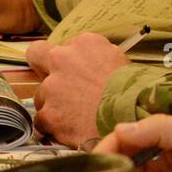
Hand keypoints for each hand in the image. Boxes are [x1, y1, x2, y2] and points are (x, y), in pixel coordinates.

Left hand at [27, 33, 129, 147]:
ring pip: (42, 94)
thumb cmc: (132, 89)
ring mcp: (52, 87)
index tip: (71, 70)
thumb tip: (87, 63)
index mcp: (84, 43)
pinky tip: (72, 128)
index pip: (60, 44)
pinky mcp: (47, 114)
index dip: (64, 59)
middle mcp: (63, 59)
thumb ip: (96, 57)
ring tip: (76, 115)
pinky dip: (54, 125)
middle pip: (38, 58)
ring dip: (54, 103)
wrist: (132, 117)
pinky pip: (42, 120)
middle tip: (59, 85)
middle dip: (44, 69)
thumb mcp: (120, 60)